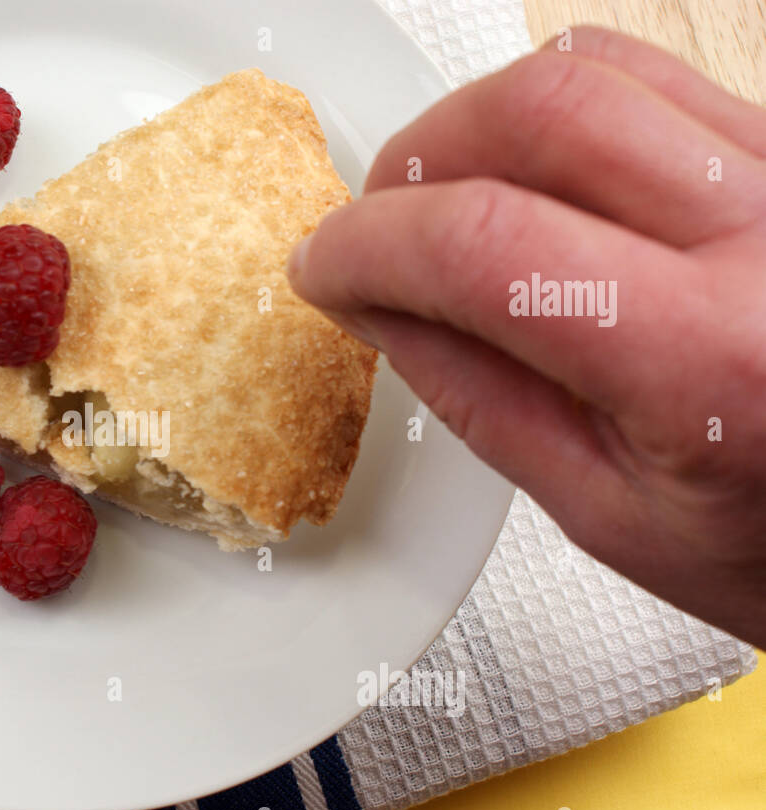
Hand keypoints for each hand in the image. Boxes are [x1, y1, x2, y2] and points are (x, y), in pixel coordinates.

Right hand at [288, 28, 765, 649]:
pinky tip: (536, 181)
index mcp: (711, 363)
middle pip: (544, 107)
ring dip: (483, 121)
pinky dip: (562, 112)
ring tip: (448, 198)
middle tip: (377, 223)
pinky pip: (658, 81)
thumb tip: (382, 308)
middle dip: (418, 155)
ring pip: (600, 68)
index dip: (371, 243)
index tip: (326, 264)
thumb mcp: (609, 512)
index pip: (487, 245)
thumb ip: (480, 399)